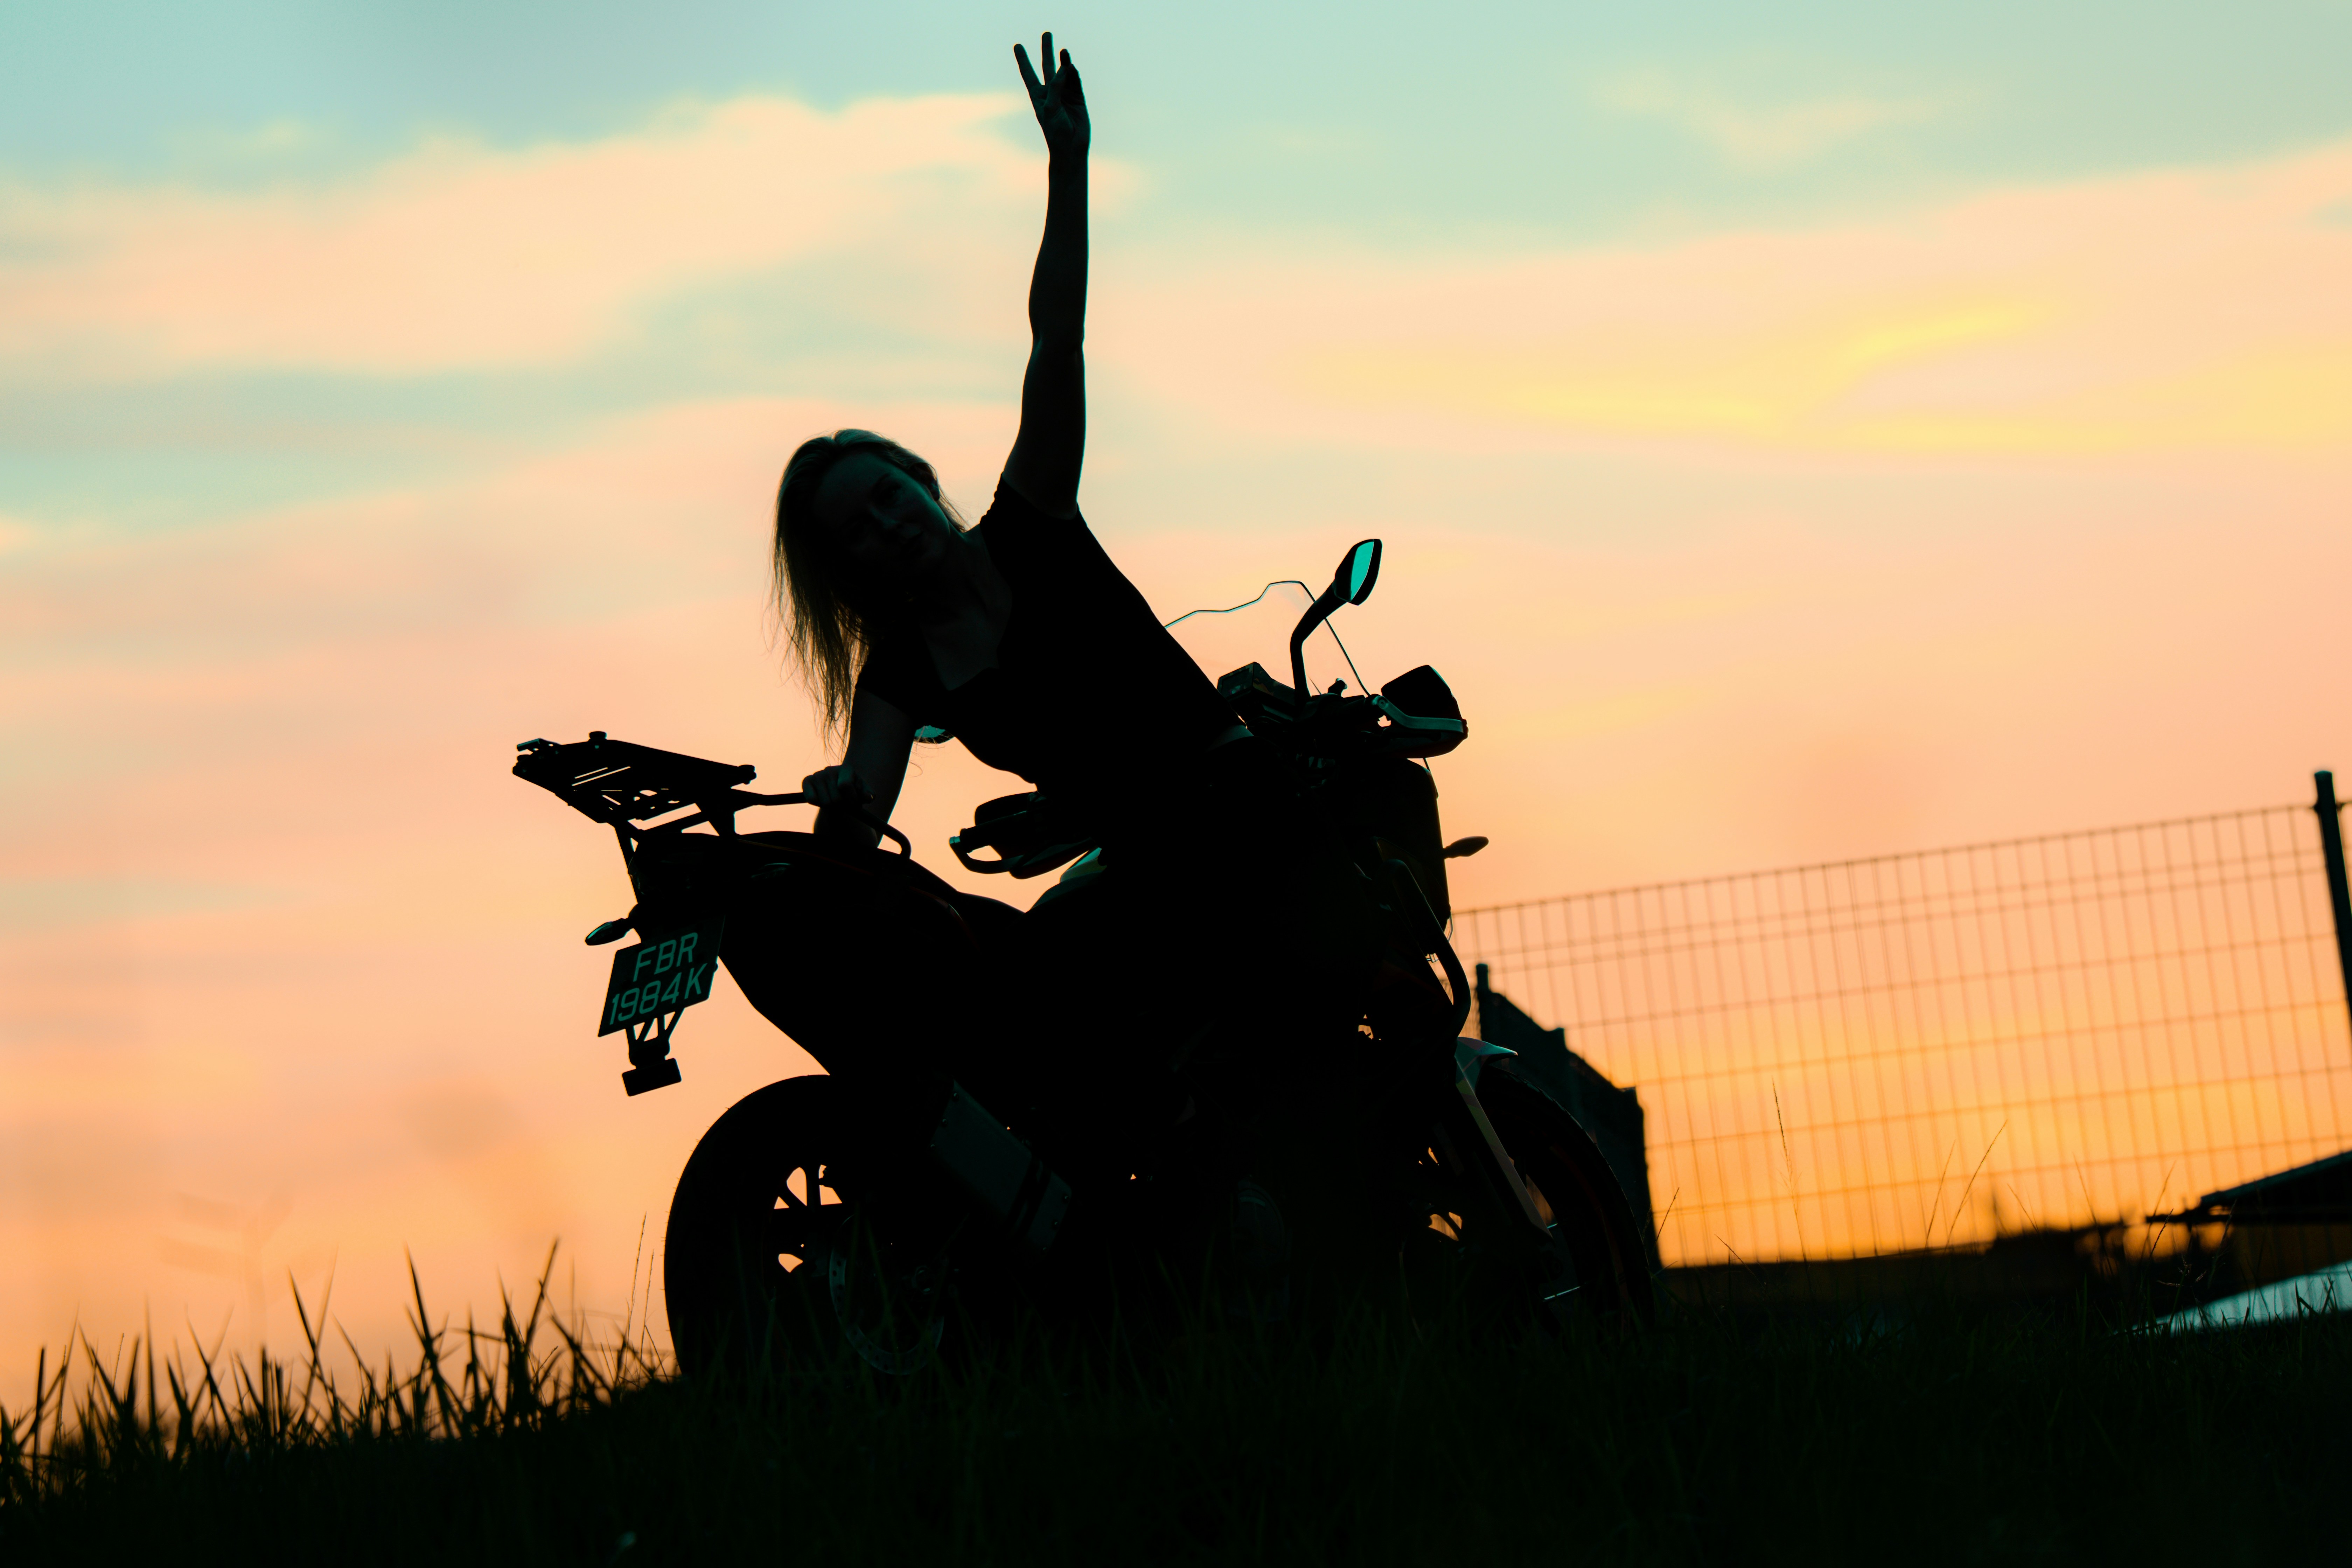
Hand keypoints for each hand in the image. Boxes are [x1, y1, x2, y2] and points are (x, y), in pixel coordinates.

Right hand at [800, 765, 872, 809]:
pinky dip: (818, 803)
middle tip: (844, 803)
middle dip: (842, 806)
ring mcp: (818, 774)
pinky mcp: (807, 781)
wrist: (839, 791)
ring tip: (834, 800)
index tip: (854, 804)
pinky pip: (811, 799)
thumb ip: (869, 795)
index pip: (845, 786)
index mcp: (846, 769)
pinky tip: (823, 798)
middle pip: (836, 798)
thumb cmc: (854, 792)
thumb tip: (867, 797)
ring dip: (831, 807)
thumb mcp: (864, 793)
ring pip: (825, 802)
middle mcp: (831, 769)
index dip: (851, 799)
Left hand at [1014, 33, 1089, 157]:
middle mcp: (1051, 92)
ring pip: (1064, 72)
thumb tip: (1066, 66)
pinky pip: (1076, 81)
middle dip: (1046, 50)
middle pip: (1047, 66)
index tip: (1017, 45)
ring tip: (1063, 50)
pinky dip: (1074, 73)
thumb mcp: (1051, 107)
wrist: (1071, 148)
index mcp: (1038, 96)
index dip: (1023, 60)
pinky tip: (1072, 65)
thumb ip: (1057, 86)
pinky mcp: (1078, 98)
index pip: (1028, 74)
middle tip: (1046, 33)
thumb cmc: (1055, 131)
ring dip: (1064, 60)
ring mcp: (1066, 94)